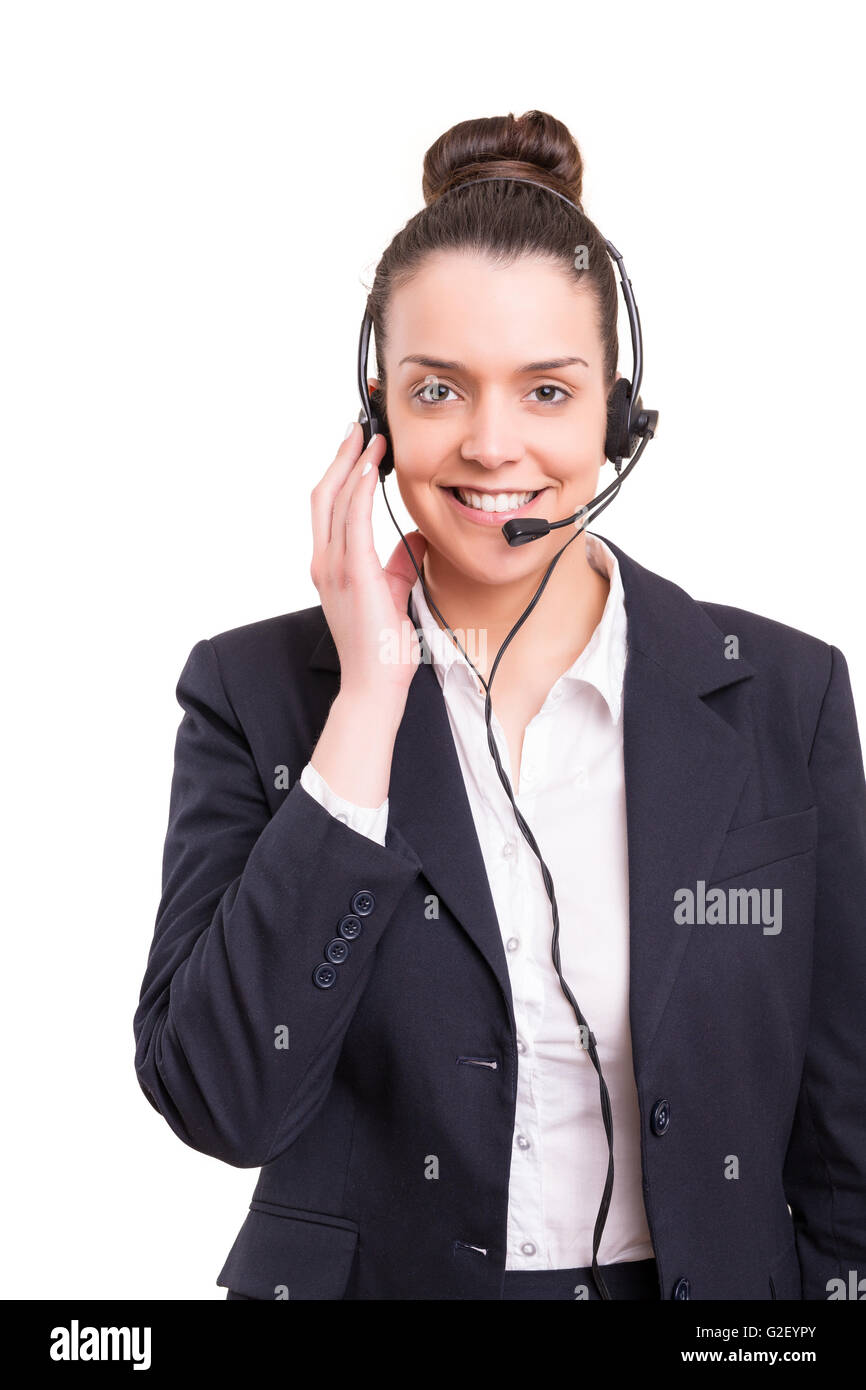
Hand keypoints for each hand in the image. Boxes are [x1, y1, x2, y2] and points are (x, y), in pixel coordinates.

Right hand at [310, 422, 427, 701]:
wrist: (376, 682)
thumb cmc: (383, 646)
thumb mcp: (394, 590)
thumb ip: (400, 561)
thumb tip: (417, 537)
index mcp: (331, 565)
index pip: (329, 506)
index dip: (341, 472)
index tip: (358, 447)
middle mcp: (325, 561)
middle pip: (324, 493)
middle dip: (341, 456)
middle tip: (359, 427)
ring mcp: (334, 567)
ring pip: (334, 499)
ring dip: (352, 463)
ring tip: (369, 437)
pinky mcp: (352, 573)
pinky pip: (353, 519)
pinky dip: (359, 489)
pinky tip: (371, 467)